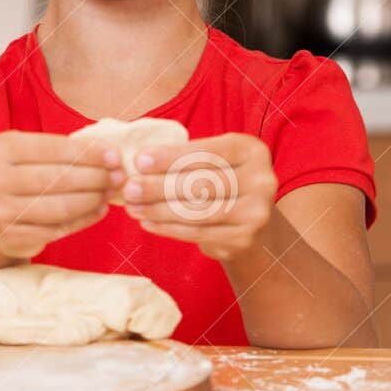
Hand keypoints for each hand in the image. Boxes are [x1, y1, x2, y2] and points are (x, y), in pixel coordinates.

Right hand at [0, 131, 122, 265]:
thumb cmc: (15, 180)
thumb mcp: (25, 156)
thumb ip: (60, 151)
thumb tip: (110, 153)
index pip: (52, 148)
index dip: (87, 153)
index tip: (115, 156)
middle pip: (58, 178)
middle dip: (96, 177)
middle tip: (120, 177)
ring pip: (60, 206)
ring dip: (93, 199)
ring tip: (111, 193)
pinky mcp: (10, 238)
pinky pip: (58, 228)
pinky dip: (84, 219)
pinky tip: (99, 210)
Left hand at [122, 133, 276, 259]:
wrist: (249, 220)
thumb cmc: (218, 179)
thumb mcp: (211, 160)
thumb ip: (183, 157)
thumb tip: (137, 161)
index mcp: (252, 151)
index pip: (208, 152)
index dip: (171, 157)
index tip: (139, 161)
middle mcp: (262, 180)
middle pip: (202, 184)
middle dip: (159, 186)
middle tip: (128, 188)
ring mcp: (257, 212)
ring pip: (198, 211)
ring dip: (159, 210)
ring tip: (132, 207)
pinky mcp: (244, 239)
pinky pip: (198, 233)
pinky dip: (168, 228)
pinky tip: (147, 222)